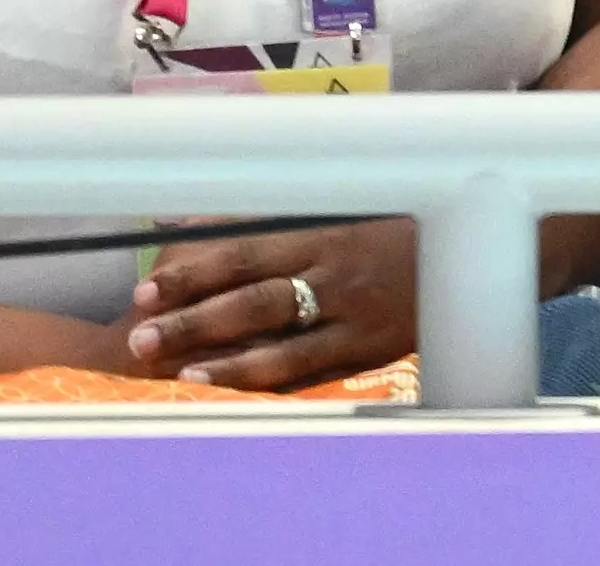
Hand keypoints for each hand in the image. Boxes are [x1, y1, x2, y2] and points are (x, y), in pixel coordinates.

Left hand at [126, 218, 415, 390]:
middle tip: (141, 337)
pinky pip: (309, 371)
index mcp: (319, 232)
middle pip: (251, 298)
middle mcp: (330, 274)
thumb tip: (194, 218)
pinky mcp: (363, 350)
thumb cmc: (387, 225)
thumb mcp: (336, 208)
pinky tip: (233, 390)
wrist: (458, 251)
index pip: (244, 252)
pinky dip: (267, 382)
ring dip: (223, 359)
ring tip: (177, 370)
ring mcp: (348, 316)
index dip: (193, 271)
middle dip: (192, 317)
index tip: (147, 289)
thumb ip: (269, 216)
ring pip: (278, 342)